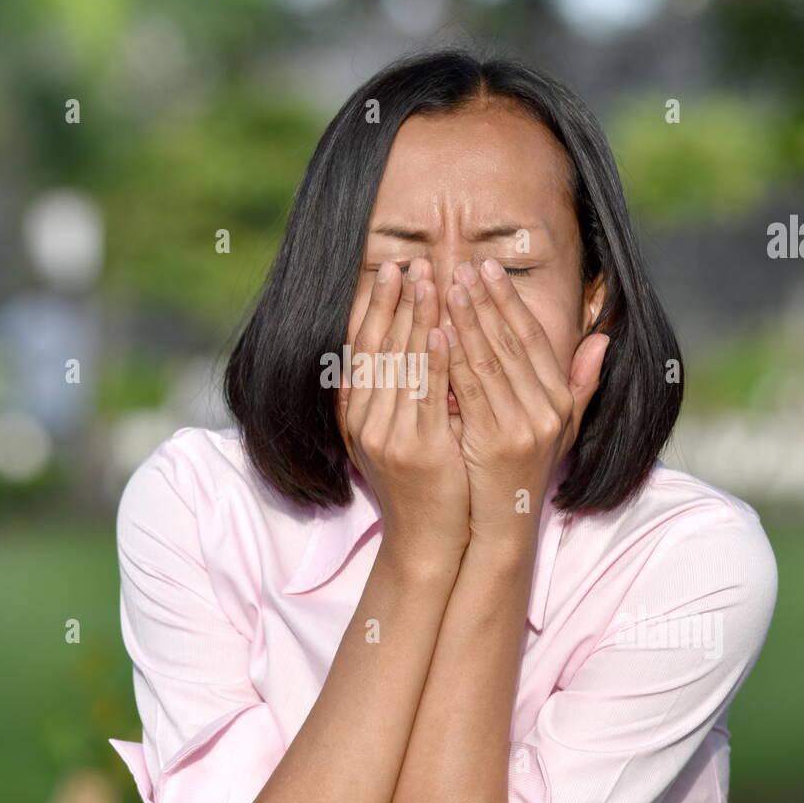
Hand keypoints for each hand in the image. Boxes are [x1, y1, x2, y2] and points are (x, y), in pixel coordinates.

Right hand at [338, 258, 470, 560]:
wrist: (428, 539)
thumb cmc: (420, 484)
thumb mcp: (395, 435)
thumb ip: (393, 392)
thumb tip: (407, 343)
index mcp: (356, 413)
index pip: (362, 348)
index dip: (377, 307)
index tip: (393, 271)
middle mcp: (364, 421)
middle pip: (380, 348)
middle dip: (399, 302)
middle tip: (414, 263)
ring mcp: (388, 436)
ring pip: (404, 364)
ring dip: (419, 318)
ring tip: (434, 280)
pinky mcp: (418, 450)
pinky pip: (429, 395)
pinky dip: (437, 359)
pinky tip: (447, 329)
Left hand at [443, 258, 609, 536]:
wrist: (504, 525)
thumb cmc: (523, 473)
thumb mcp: (560, 429)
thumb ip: (580, 383)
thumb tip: (602, 338)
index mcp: (558, 400)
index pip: (531, 338)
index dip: (508, 300)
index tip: (486, 269)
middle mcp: (545, 409)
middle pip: (509, 341)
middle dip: (481, 299)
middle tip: (458, 264)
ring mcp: (521, 425)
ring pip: (488, 358)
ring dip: (464, 318)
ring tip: (444, 286)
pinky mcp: (494, 441)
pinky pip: (468, 389)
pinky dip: (453, 357)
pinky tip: (436, 330)